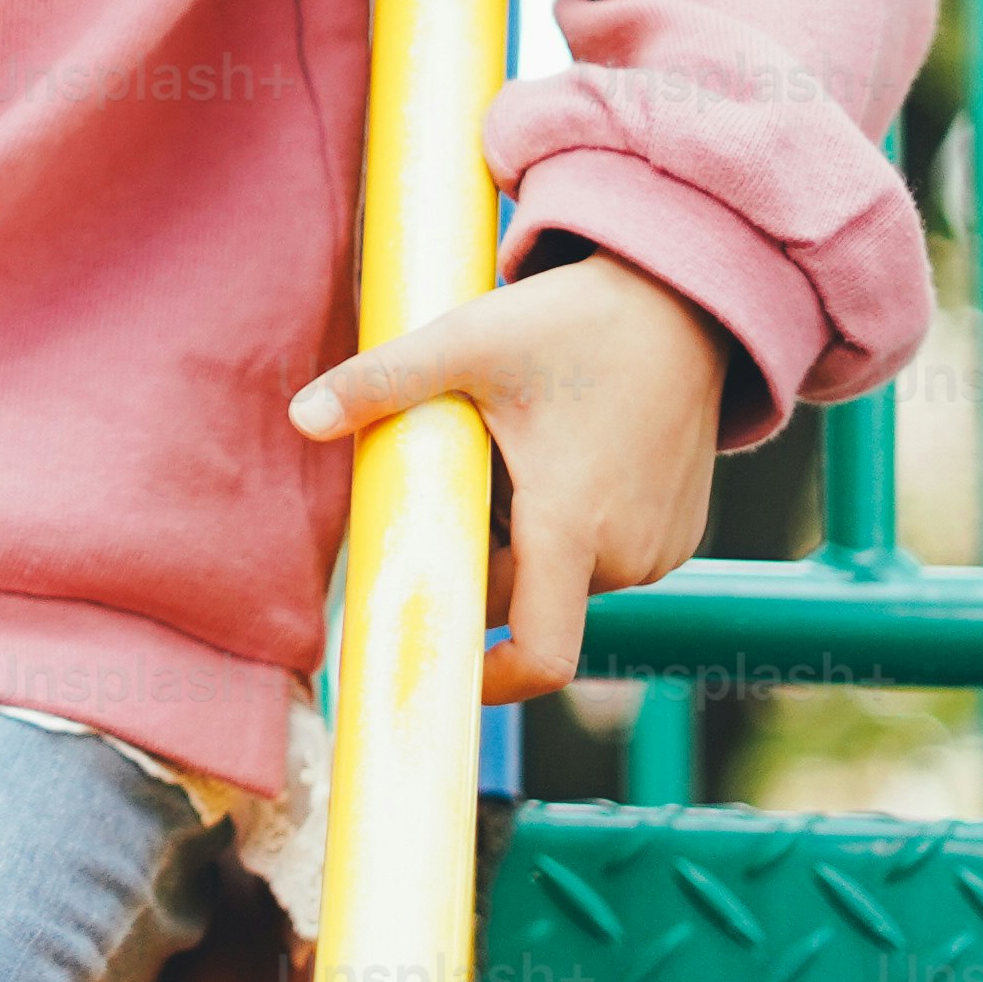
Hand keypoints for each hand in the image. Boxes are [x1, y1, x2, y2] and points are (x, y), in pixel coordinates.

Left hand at [289, 251, 725, 702]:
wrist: (684, 302)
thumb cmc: (576, 323)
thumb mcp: (467, 343)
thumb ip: (381, 382)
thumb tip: (298, 416)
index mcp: (574, 528)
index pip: (541, 654)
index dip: (489, 679)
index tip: (436, 667)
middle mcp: (628, 555)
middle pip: (525, 598)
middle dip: (477, 558)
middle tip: (454, 477)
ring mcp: (660, 548)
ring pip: (558, 573)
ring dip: (520, 537)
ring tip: (516, 447)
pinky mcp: (677, 533)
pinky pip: (600, 552)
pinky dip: (564, 524)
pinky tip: (558, 450)